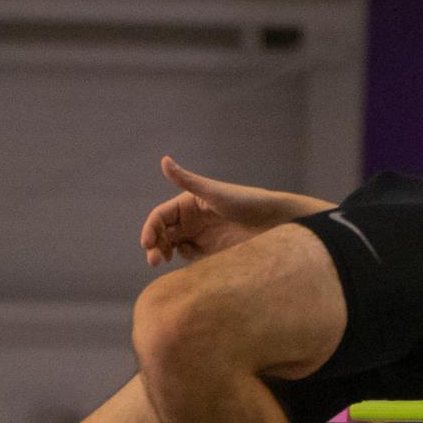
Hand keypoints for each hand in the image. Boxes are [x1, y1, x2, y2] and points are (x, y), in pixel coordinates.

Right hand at [139, 156, 284, 266]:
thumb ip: (188, 180)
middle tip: (154, 260)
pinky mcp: (211, 250)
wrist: (274, 222)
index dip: (151, 229)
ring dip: (164, 253)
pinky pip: (190, 256)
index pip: (160, 217)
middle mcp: (191, 219)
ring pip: (173, 246)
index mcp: (187, 203)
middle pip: (163, 234)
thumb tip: (164, 160)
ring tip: (162, 261)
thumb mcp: (214, 193)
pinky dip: (184, 258)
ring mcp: (200, 235)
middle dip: (155, 245)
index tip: (147, 243)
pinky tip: (191, 257)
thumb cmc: (245, 201)